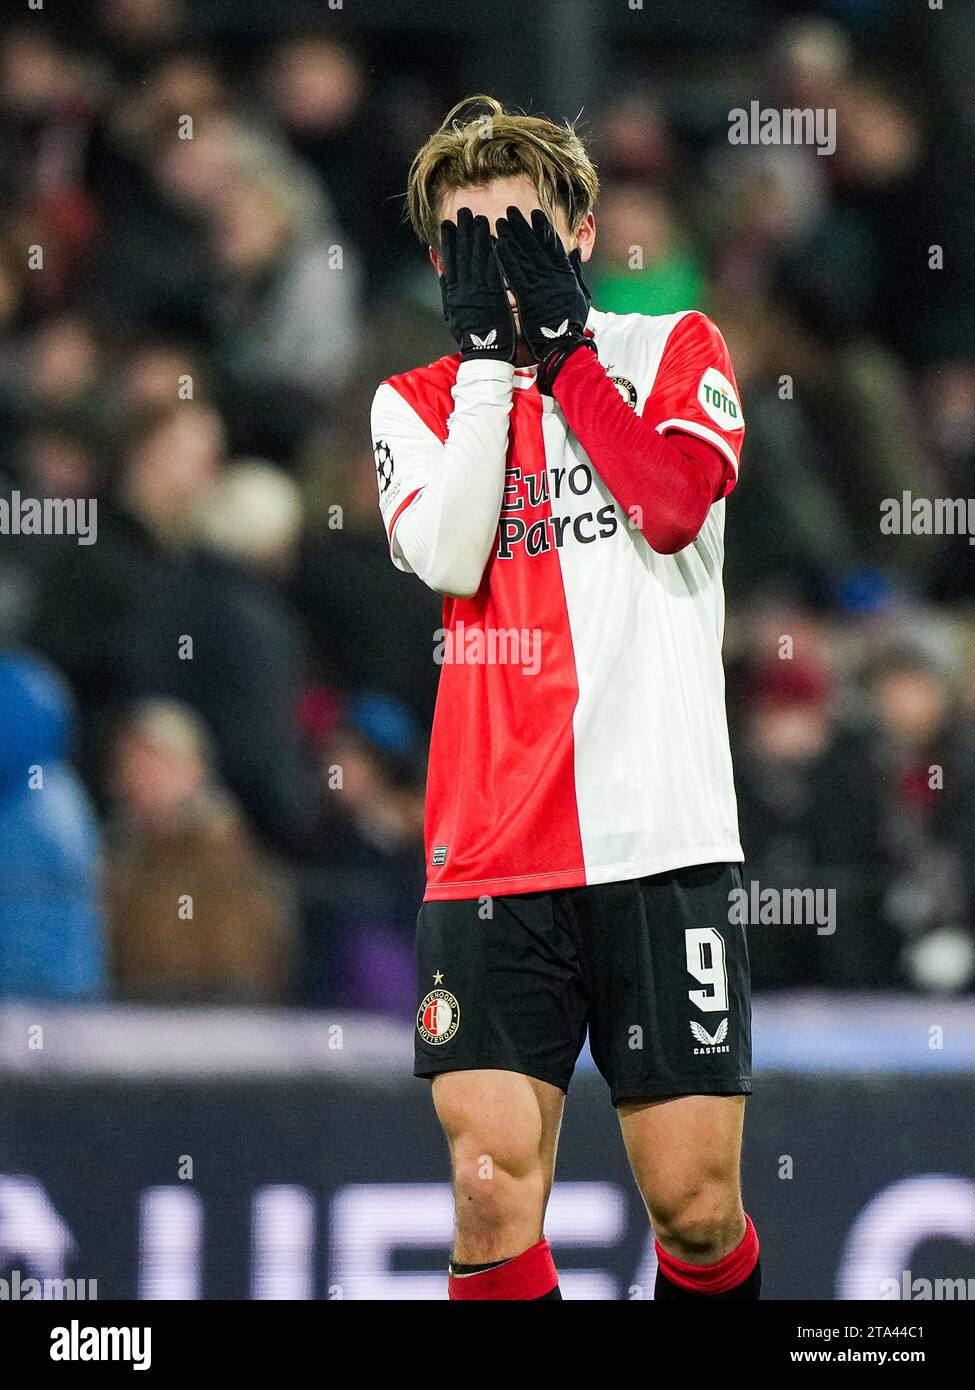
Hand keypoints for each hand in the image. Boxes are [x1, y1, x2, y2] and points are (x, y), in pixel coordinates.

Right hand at [439, 208, 516, 362]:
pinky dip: (494, 255)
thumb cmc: (471, 335)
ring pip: (478, 260)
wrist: (485, 354)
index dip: (448, 241)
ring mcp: (479, 293)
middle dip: (464, 232)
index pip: (449, 261)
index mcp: (452, 294)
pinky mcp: (495, 297)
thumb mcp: (452, 312)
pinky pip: (494, 271)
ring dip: (478, 238)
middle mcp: (463, 291)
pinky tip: (496, 240)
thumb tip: (440, 268)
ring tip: (479, 219)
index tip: (448, 223)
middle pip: (463, 256)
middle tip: (465, 212)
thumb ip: (446, 287)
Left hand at [495, 206, 594, 390]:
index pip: (553, 245)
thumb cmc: (572, 323)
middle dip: (522, 226)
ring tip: (500, 221)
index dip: (543, 228)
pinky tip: (498, 245)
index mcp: (565, 274)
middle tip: (511, 210)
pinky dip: (506, 258)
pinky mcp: (527, 296)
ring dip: (511, 237)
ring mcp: (540, 284)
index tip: (535, 214)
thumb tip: (575, 255)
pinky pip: (514, 273)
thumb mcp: (580, 295)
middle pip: (535, 245)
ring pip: (523, 255)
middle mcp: (553, 275)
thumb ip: (574, 273)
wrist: (563, 344)